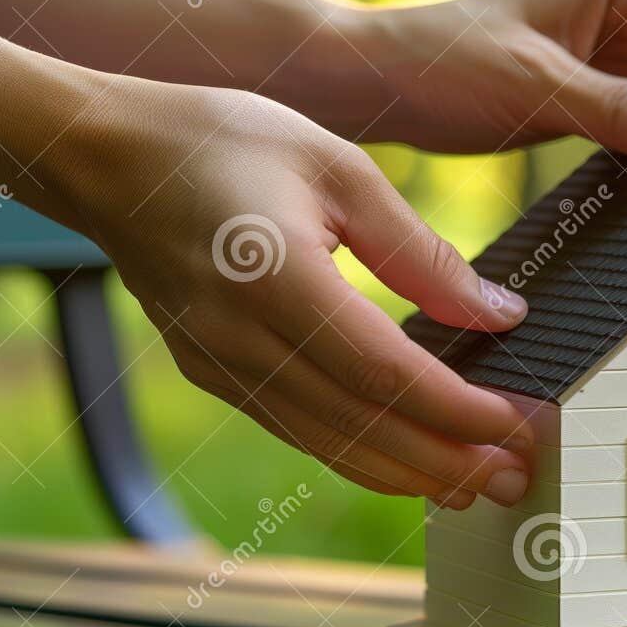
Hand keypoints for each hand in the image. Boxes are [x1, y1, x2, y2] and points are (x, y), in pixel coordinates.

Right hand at [52, 78, 534, 506]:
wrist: (105, 156)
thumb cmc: (224, 142)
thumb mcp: (341, 169)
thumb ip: (422, 251)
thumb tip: (500, 315)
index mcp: (278, 280)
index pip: (386, 374)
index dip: (460, 412)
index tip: (522, 424)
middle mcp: (242, 340)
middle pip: (364, 428)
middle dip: (452, 462)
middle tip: (521, 478)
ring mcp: (221, 368)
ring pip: (332, 447)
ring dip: (414, 475)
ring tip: (483, 484)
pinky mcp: (214, 377)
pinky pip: (302, 434)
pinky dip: (364, 457)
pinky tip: (414, 463)